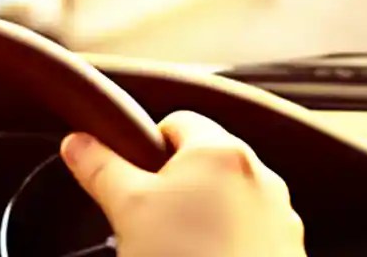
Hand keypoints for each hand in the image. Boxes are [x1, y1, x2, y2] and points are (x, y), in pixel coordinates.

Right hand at [61, 111, 304, 256]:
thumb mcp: (127, 209)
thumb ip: (99, 167)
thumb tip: (78, 144)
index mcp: (221, 151)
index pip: (176, 122)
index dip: (147, 147)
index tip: (134, 178)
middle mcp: (260, 175)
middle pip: (204, 162)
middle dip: (176, 187)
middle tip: (151, 221)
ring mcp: (280, 214)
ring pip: (227, 200)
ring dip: (203, 215)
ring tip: (178, 249)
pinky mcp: (287, 249)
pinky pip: (250, 232)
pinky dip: (228, 242)